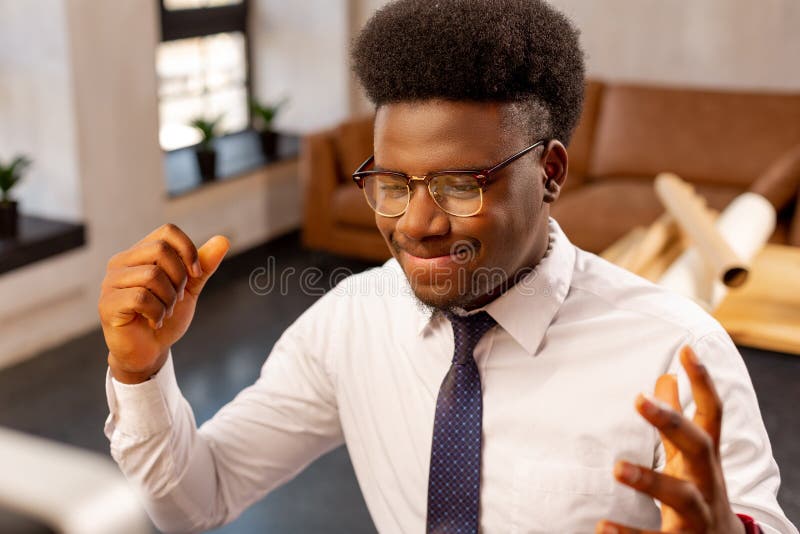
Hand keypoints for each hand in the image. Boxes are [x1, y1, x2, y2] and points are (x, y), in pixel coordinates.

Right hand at [98, 223, 229, 383]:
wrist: (150, 351)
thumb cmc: (165, 316)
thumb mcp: (190, 288)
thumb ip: (203, 265)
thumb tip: (223, 240)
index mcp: (139, 253)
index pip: (168, 232)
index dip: (188, 251)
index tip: (196, 275)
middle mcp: (121, 263)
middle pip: (161, 250)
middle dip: (179, 278)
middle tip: (177, 299)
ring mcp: (110, 283)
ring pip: (152, 275)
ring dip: (169, 299)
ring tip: (164, 312)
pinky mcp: (107, 304)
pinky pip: (141, 298)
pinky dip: (157, 312)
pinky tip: (155, 322)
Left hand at [596, 346, 744, 533]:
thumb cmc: (700, 493)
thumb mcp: (689, 457)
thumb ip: (675, 421)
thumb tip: (665, 377)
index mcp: (704, 458)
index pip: (710, 415)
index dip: (703, 382)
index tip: (686, 350)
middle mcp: (706, 483)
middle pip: (699, 447)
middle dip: (673, 422)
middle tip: (639, 399)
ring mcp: (698, 515)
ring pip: (681, 496)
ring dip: (650, 480)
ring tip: (617, 468)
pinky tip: (602, 526)